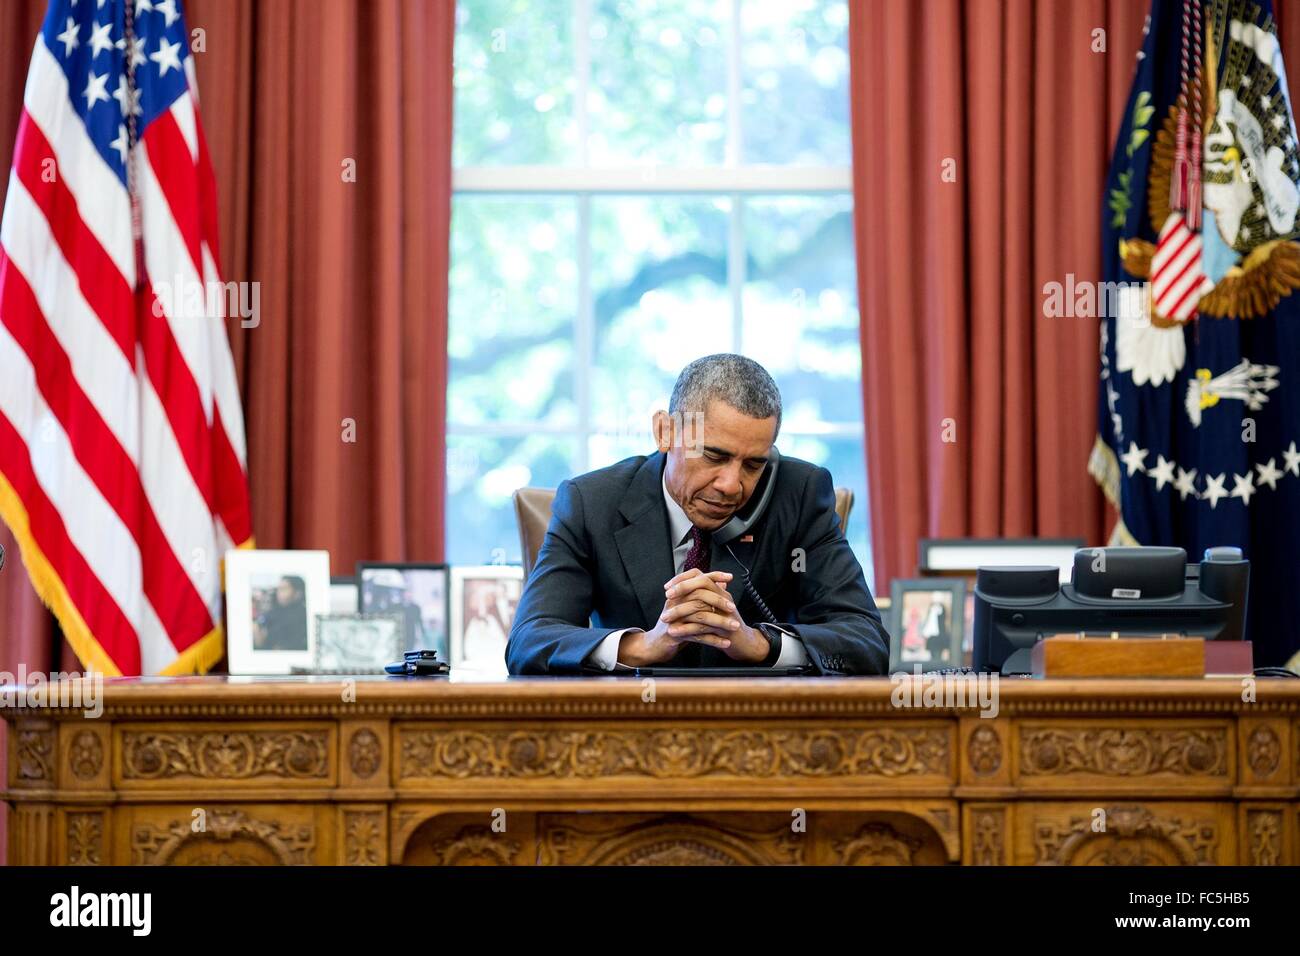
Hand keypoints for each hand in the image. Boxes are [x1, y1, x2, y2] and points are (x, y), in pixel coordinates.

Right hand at [617, 569, 768, 665]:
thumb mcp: (689, 607)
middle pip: (700, 597)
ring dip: (720, 623)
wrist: (657, 644)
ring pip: (701, 617)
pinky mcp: (675, 633)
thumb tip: (722, 582)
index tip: (729, 577)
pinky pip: (698, 636)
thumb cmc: (676, 625)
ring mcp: (674, 618)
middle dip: (719, 602)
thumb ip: (704, 595)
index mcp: (679, 594)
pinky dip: (713, 640)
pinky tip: (725, 643)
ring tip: (734, 627)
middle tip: (733, 609)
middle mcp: (675, 603)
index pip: (696, 578)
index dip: (713, 576)